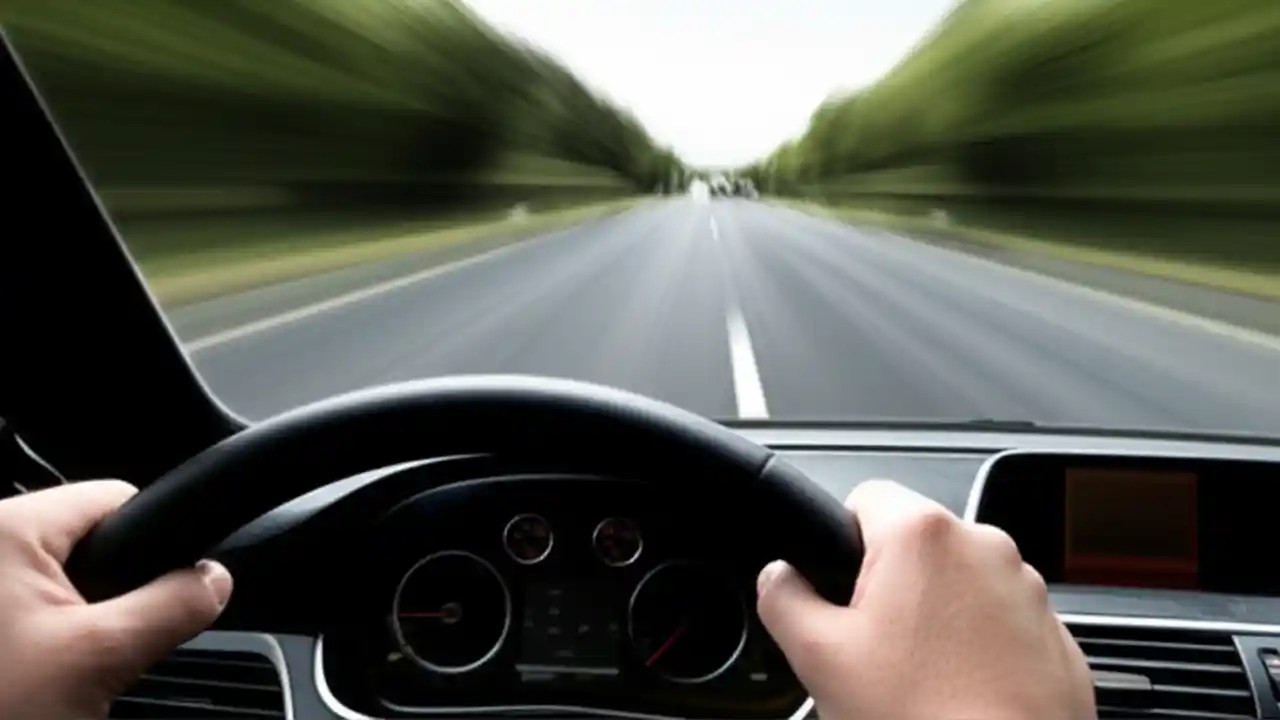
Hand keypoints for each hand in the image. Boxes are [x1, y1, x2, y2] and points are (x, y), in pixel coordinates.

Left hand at [0, 481, 232, 719]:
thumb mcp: (101, 658)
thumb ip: (171, 606)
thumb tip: (214, 579)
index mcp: (6, 526)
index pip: (114, 500)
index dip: (151, 548)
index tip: (153, 602)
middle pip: (81, 541)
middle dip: (103, 595)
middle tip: (88, 655)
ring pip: (48, 580)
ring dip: (66, 621)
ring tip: (47, 675)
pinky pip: (16, 607)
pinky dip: (30, 638)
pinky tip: (21, 679)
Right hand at [757, 480, 1094, 719]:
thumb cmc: (923, 717)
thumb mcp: (819, 657)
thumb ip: (783, 597)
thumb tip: (777, 578)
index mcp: (922, 535)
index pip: (864, 496)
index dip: (840, 539)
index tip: (839, 587)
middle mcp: (985, 547)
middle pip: (915, 544)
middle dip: (890, 585)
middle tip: (872, 647)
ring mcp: (1029, 590)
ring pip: (960, 583)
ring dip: (937, 615)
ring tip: (919, 677)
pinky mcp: (1055, 635)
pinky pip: (1001, 621)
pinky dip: (979, 646)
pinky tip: (959, 690)